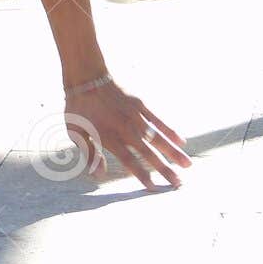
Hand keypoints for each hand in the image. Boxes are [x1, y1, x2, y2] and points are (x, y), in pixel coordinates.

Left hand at [65, 81, 189, 187]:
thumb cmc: (78, 108)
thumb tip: (99, 175)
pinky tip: (182, 140)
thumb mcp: (75, 132)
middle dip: (164, 169)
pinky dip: (170, 130)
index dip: (141, 174)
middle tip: (178, 184)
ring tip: (188, 165)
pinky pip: (158, 119)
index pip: (129, 159)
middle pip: (149, 152)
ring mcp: (135, 116)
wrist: (87, 76)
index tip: (153, 187)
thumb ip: (89, 154)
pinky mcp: (141, 104)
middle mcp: (125, 128)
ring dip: (174, 152)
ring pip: (158, 137)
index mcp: (109, 136)